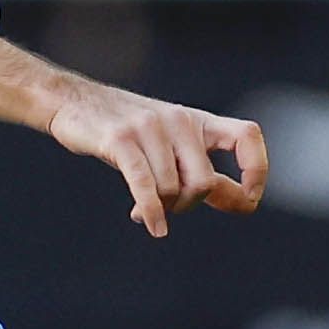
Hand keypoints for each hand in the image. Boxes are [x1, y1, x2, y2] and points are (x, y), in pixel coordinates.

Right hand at [41, 83, 267, 237]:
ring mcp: (150, 128)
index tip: (249, 198)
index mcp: (198, 121)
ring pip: (173, 189)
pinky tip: (152, 226)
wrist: (72, 102)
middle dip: (189, 206)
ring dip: (163, 209)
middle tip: (170, 208)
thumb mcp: (169, 145)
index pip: (247, 136)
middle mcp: (179, 120)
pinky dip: (151, 211)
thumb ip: (200, 171)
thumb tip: (244, 204)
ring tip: (147, 210)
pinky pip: (145, 185)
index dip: (256, 169)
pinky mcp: (121, 140)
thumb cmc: (127, 133)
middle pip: (204, 182)